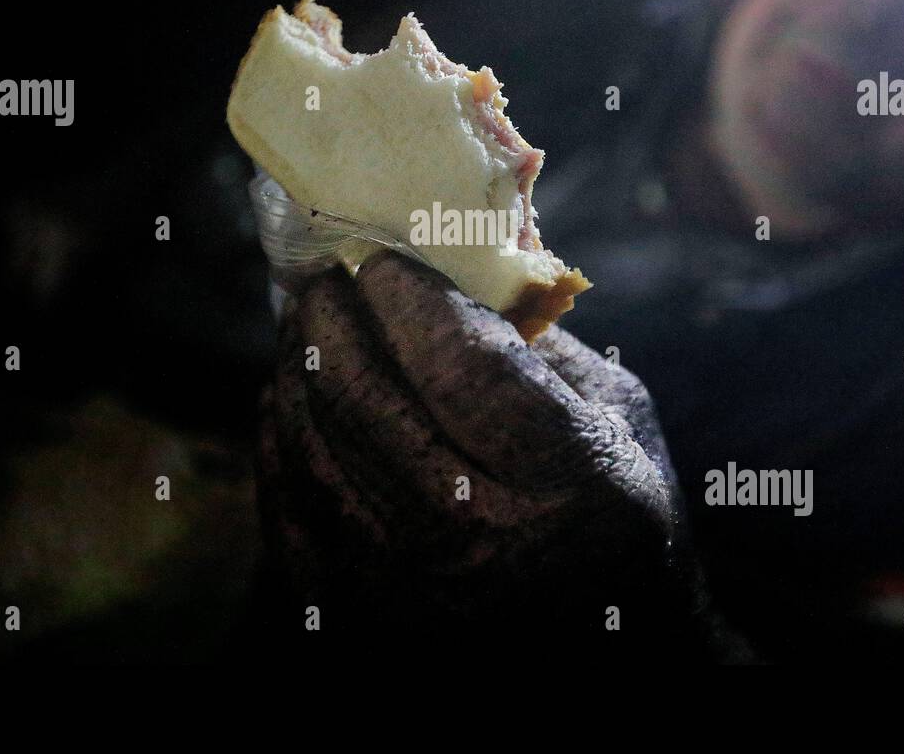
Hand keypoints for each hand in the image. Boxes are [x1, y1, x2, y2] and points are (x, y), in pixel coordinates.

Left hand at [257, 251, 710, 633]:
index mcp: (568, 478)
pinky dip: (280, 439)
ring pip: (313, 446)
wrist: (614, 651)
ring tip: (308, 330)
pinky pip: (291, 506)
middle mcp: (481, 539)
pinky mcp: (359, 612)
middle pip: (366, 398)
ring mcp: (409, 588)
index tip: (382, 255)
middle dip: (333, 318)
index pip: (457, 361)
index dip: (405, 295)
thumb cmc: (623, 516)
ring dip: (297, 370)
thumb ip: (542, 336)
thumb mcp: (621, 414)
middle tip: (328, 277)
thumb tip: (454, 253)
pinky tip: (291, 403)